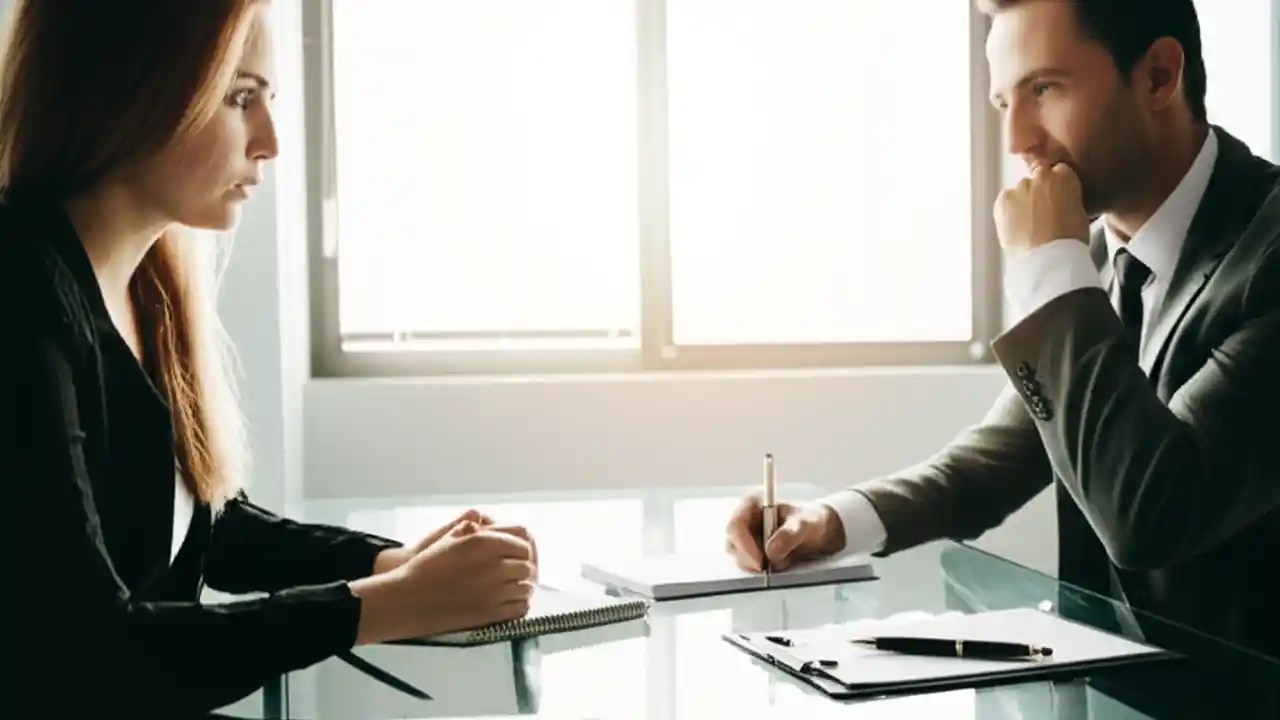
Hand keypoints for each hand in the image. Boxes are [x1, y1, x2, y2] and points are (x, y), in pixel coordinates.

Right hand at [351, 521, 537, 643]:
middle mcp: (493, 564)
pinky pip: (520, 608)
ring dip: (521, 586)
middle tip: (515, 572)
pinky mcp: (490, 613)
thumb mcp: (449, 537)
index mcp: (484, 542)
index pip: (522, 540)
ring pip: (526, 587)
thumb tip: (492, 525)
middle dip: (522, 567)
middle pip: (526, 564)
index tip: (517, 553)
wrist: (407, 599)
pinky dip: (519, 605)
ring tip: (512, 588)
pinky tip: (509, 602)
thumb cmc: (425, 566)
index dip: (521, 547)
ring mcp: (494, 591)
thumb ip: (475, 529)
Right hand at [724, 491, 844, 572]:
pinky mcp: (750, 552)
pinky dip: (760, 569)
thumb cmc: (810, 519)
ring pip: (738, 557)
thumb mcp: (804, 524)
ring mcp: (745, 537)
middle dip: (750, 559)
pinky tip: (778, 564)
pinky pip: (748, 565)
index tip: (760, 560)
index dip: (744, 544)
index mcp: (752, 503)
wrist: (818, 530)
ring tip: (781, 561)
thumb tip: (771, 550)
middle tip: (768, 568)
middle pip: (733, 543)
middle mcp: (745, 519)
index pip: (736, 525)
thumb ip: (789, 535)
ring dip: (755, 565)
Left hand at [994, 162, 1088, 256]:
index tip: (1055, 202)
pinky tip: (1016, 229)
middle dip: (1037, 195)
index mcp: (1065, 176)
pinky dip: (1007, 213)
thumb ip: (1067, 200)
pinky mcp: (1003, 201)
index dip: (1056, 190)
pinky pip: (1004, 203)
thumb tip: (1060, 204)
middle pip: (1037, 180)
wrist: (1049, 257)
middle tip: (1040, 217)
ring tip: (1028, 228)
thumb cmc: (1069, 241)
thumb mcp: (1079, 214)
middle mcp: (1042, 176)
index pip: (1058, 172)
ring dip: (1022, 204)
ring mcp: (1020, 187)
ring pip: (1019, 192)